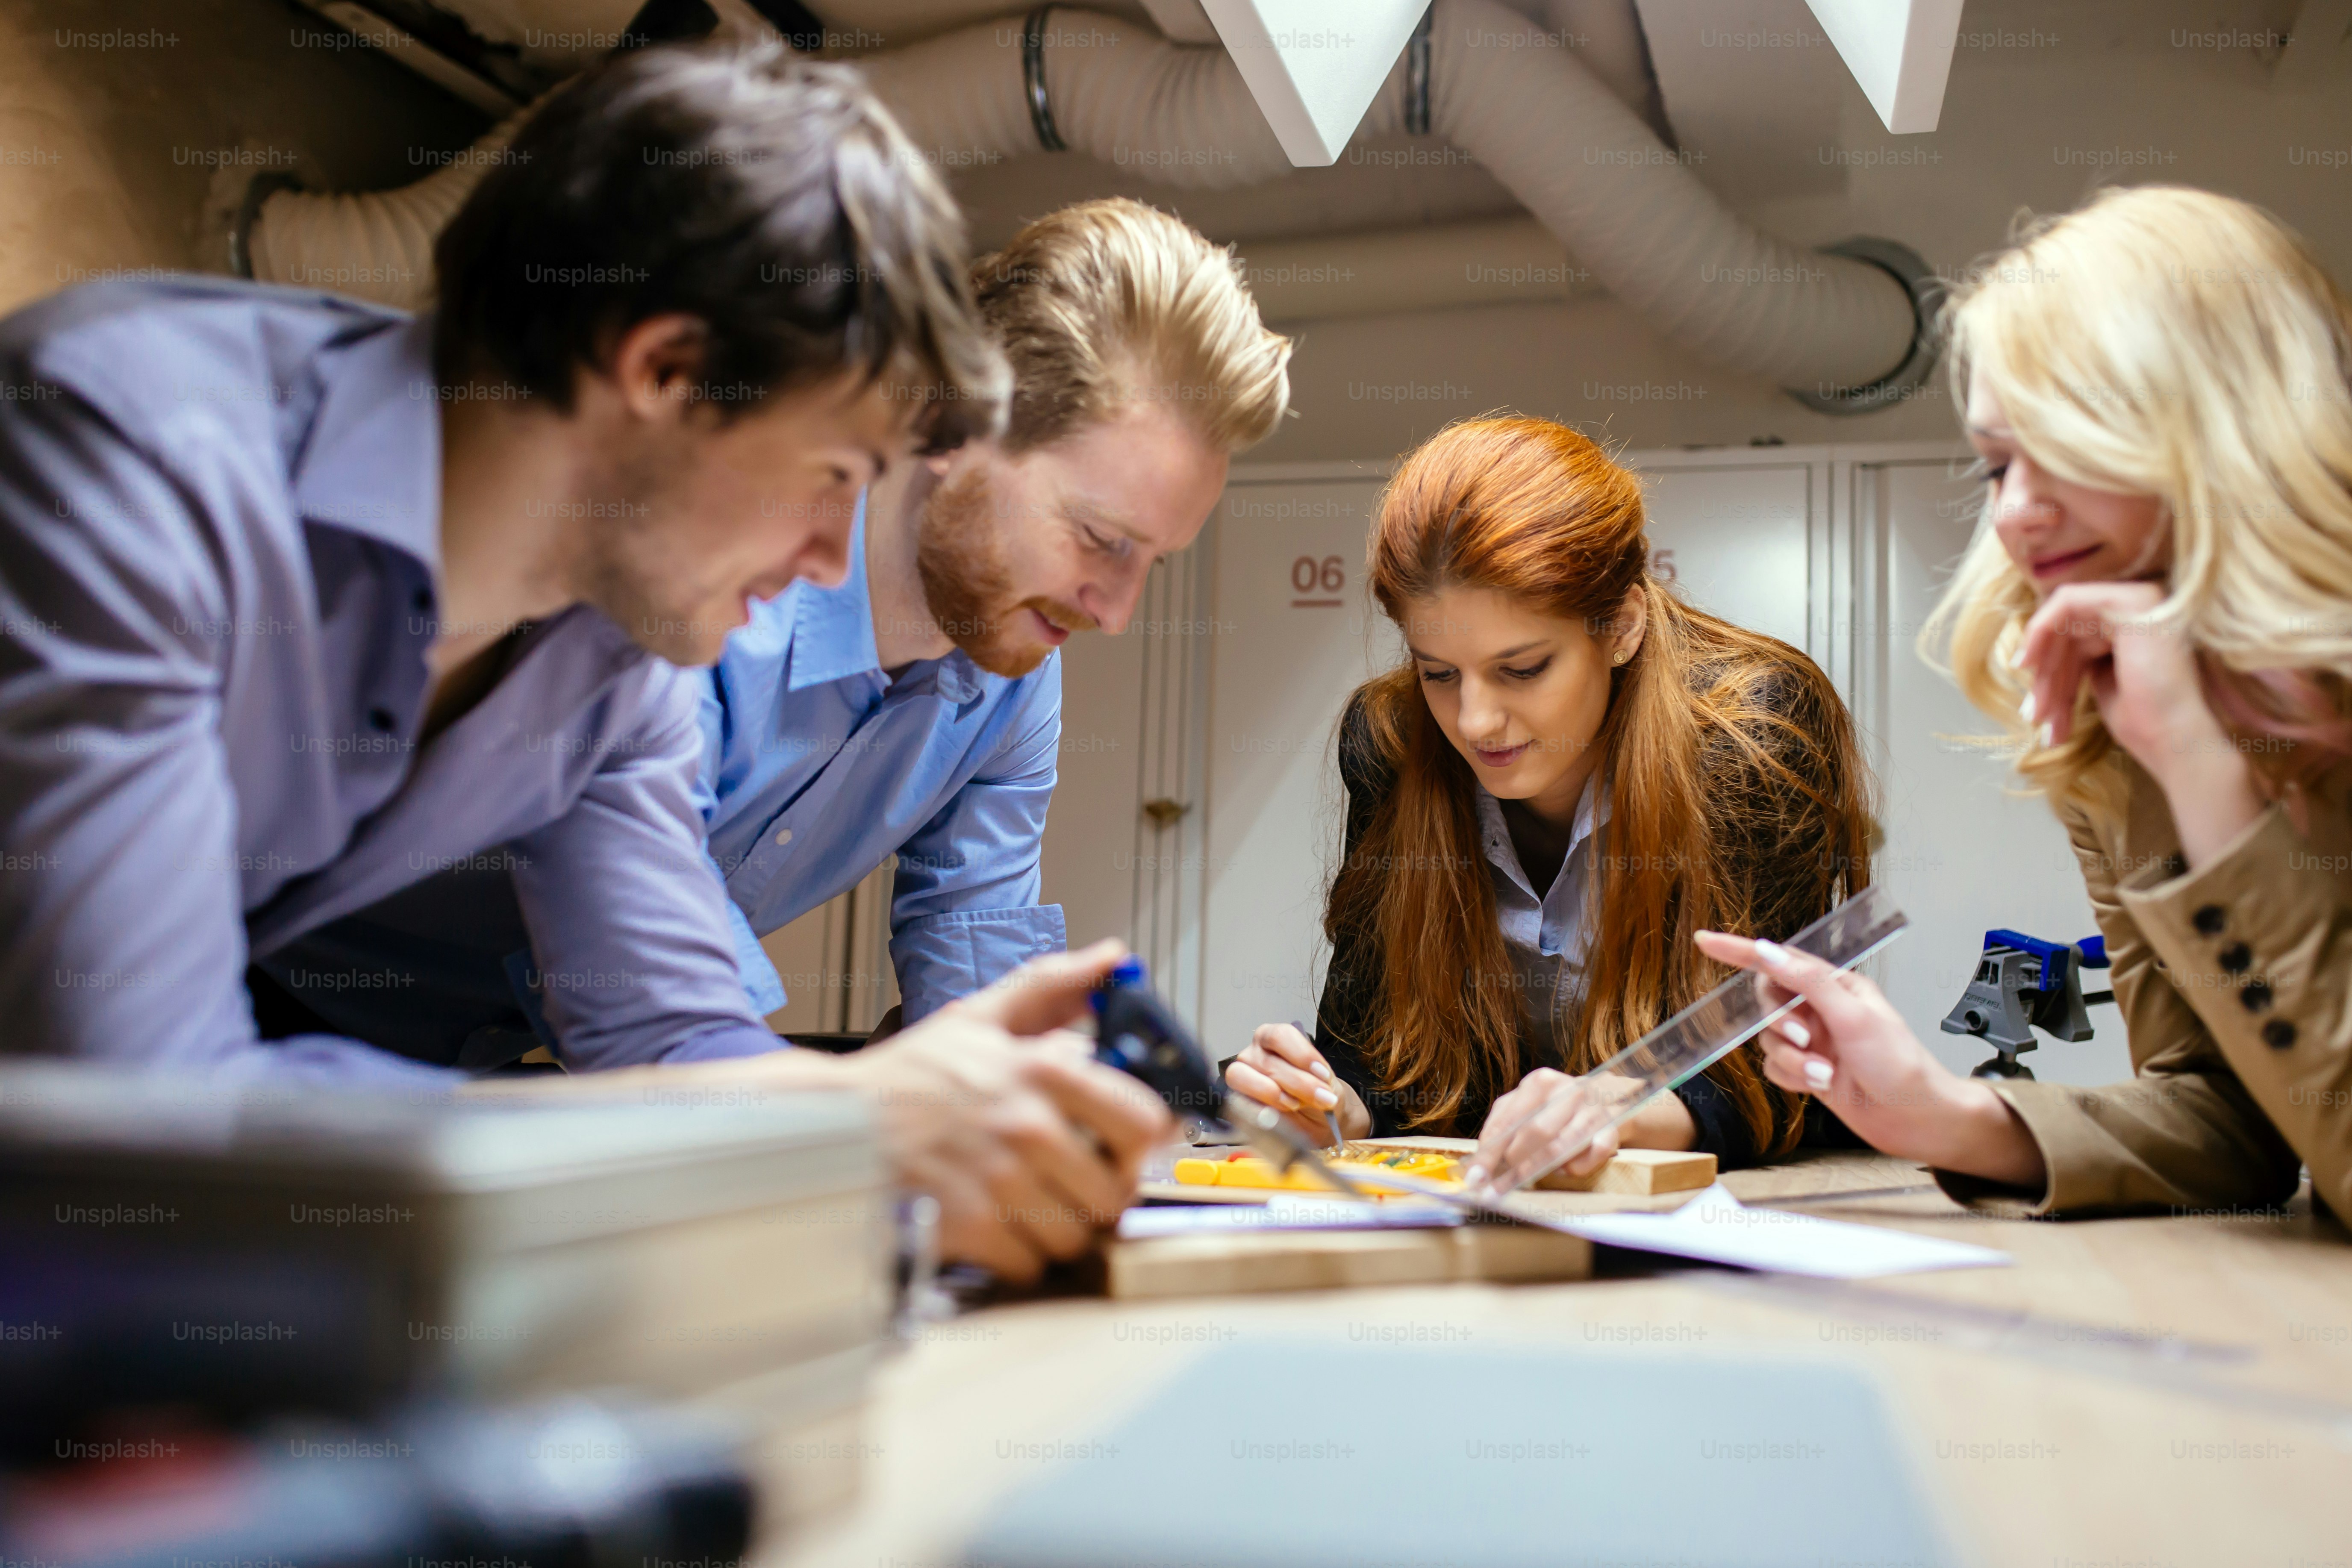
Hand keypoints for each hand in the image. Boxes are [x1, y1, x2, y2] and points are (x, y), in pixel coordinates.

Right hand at [836, 940, 1172, 1281]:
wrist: (830, 1124)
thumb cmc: (908, 1076)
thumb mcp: (980, 1017)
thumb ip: (1051, 985)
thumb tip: (1111, 956)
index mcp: (1041, 1071)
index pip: (1141, 1122)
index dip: (1140, 1146)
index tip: (1124, 1152)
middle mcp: (1028, 1125)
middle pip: (1112, 1193)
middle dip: (1093, 1197)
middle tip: (1066, 1188)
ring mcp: (999, 1179)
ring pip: (1075, 1234)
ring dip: (1055, 1230)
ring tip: (1023, 1207)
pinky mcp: (970, 1227)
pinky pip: (1030, 1262)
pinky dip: (1017, 1255)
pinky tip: (992, 1229)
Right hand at [1224, 1022, 1367, 1145]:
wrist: (1318, 1120)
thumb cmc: (1319, 1094)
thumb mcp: (1328, 1084)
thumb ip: (1322, 1082)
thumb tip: (1318, 1091)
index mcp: (1276, 1039)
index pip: (1280, 1035)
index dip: (1302, 1055)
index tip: (1323, 1075)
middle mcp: (1255, 1053)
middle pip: (1267, 1061)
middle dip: (1298, 1083)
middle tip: (1321, 1098)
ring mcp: (1240, 1076)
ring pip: (1241, 1076)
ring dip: (1273, 1094)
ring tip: (1295, 1105)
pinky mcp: (1236, 1101)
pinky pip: (1238, 1104)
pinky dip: (1259, 1113)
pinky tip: (1279, 1118)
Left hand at [1466, 1068, 1633, 1191]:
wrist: (1612, 1097)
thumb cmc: (1560, 1109)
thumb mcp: (1529, 1108)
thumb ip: (1505, 1130)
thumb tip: (1478, 1168)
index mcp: (1538, 1083)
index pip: (1505, 1122)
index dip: (1488, 1154)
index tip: (1475, 1179)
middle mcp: (1566, 1089)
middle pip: (1533, 1132)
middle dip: (1515, 1164)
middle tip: (1501, 1186)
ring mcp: (1592, 1106)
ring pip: (1562, 1145)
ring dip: (1541, 1169)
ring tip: (1526, 1183)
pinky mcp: (1614, 1124)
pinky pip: (1593, 1154)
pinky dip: (1576, 1168)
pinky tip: (1566, 1170)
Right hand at [1690, 930, 2046, 1187]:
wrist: (1916, 1119)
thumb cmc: (1900, 1064)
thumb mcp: (1854, 1016)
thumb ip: (1808, 982)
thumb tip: (1767, 951)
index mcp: (1835, 985)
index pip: (1777, 960)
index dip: (1740, 951)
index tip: (1705, 940)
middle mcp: (1821, 1010)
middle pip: (1768, 1003)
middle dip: (1778, 1023)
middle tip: (1804, 1039)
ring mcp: (1814, 1042)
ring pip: (1769, 1041)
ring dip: (1791, 1059)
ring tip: (1823, 1073)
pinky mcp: (1808, 1071)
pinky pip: (1774, 1068)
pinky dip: (1792, 1078)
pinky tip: (1819, 1086)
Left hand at [2019, 582, 2263, 865]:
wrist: (2176, 740)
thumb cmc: (2146, 724)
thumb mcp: (2105, 685)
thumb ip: (2084, 661)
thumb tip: (2044, 657)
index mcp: (2142, 628)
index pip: (2082, 641)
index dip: (2052, 671)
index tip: (2035, 708)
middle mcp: (2145, 608)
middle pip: (2072, 634)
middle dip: (2047, 677)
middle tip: (2035, 717)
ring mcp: (2142, 600)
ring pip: (2065, 624)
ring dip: (2045, 671)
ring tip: (2039, 715)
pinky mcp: (2131, 600)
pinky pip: (2068, 601)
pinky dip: (2040, 629)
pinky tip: (2027, 662)